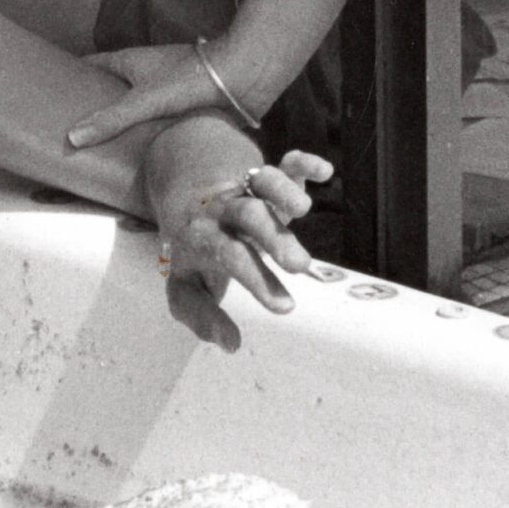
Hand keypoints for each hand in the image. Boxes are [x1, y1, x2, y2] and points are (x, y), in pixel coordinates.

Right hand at [67, 42, 232, 147]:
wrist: (241, 79)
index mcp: (130, 60)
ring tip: (102, 145)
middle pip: (112, 87)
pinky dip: (145, 130)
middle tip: (74, 128)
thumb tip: (73, 137)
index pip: (93, 65)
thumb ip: (110, 119)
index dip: (74, 75)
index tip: (54, 92)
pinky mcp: (183, 105)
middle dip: (96, 105)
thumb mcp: (145, 100)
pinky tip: (139, 150)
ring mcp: (165, 88)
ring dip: (123, 121)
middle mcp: (146, 72)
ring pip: (135, 105)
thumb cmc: (192, 79)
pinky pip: (156, 119)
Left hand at [152, 140, 334, 351]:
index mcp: (205, 238)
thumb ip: (201, 316)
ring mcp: (248, 191)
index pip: (228, 255)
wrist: (188, 198)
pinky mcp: (268, 179)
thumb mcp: (184, 286)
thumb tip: (231, 344)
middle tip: (300, 265)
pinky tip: (324, 171)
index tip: (284, 306)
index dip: (255, 279)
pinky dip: (303, 164)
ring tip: (302, 209)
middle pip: (248, 215)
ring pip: (264, 183)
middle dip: (273, 237)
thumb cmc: (195, 252)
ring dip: (284, 192)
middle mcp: (226, 211)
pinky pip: (285, 164)